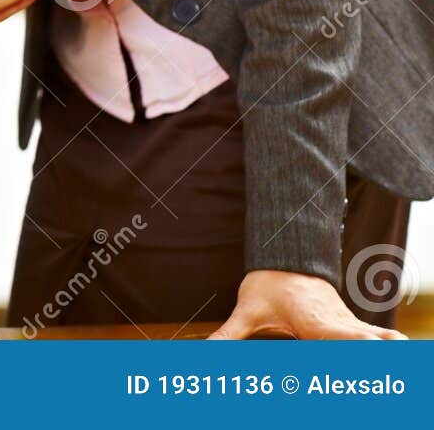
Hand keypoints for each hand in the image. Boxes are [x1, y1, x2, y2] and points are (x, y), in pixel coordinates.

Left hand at [208, 270, 405, 339]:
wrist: (286, 259)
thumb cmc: (268, 285)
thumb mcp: (246, 310)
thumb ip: (228, 335)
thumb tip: (206, 351)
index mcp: (314, 323)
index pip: (340, 335)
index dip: (357, 343)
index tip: (375, 346)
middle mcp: (337, 323)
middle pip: (364, 339)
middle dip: (379, 349)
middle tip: (395, 351)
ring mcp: (347, 323)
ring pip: (373, 336)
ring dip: (386, 345)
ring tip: (403, 350)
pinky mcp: (351, 324)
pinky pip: (371, 335)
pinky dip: (383, 344)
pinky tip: (399, 349)